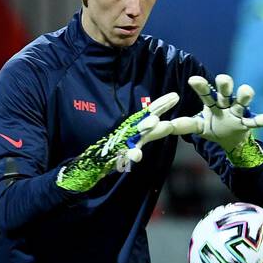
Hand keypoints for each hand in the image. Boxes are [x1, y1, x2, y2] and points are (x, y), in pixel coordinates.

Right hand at [56, 92, 194, 191]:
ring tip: (155, 121)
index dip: (161, 105)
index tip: (176, 95)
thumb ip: (149, 135)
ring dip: (144, 128)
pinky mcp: (110, 157)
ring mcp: (118, 145)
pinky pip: (121, 157)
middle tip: (173, 98)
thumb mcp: (133, 144)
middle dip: (157, 109)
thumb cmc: (111, 154)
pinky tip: (137, 155)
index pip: (149, 115)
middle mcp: (127, 134)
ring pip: (134, 135)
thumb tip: (167, 124)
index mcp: (133, 131)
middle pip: (144, 119)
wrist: (87, 167)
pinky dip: (128, 156)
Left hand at [186, 74, 262, 163]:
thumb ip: (185, 125)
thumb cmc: (214, 127)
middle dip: (224, 84)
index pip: (205, 92)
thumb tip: (167, 126)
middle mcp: (225, 103)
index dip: (201, 86)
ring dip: (245, 95)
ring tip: (246, 92)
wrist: (231, 141)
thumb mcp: (199, 127)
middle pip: (225, 90)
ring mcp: (238, 112)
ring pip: (242, 101)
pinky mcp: (247, 123)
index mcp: (212, 103)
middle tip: (222, 79)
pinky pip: (255, 121)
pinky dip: (262, 120)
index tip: (193, 80)